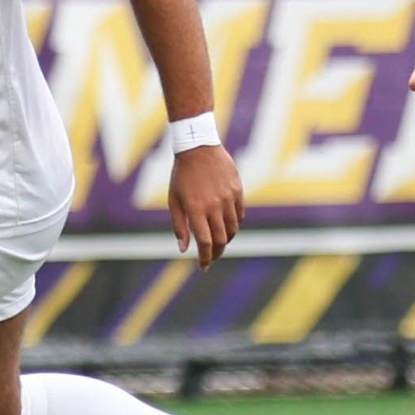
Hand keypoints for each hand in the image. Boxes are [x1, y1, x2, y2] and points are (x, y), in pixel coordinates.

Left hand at [169, 144, 244, 269]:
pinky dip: (234, 224)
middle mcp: (214, 205)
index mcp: (196, 209)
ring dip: (226, 240)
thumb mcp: (174, 200)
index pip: (204, 242)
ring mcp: (228, 198)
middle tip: (210, 258)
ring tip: (218, 242)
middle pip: (220, 239)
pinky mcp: (238, 190)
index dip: (205, 258)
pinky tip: (226, 226)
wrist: (198, 147)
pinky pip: (239, 215)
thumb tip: (184, 249)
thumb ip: (179, 225)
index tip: (203, 266)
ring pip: (232, 229)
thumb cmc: (182, 175)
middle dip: (216, 253)